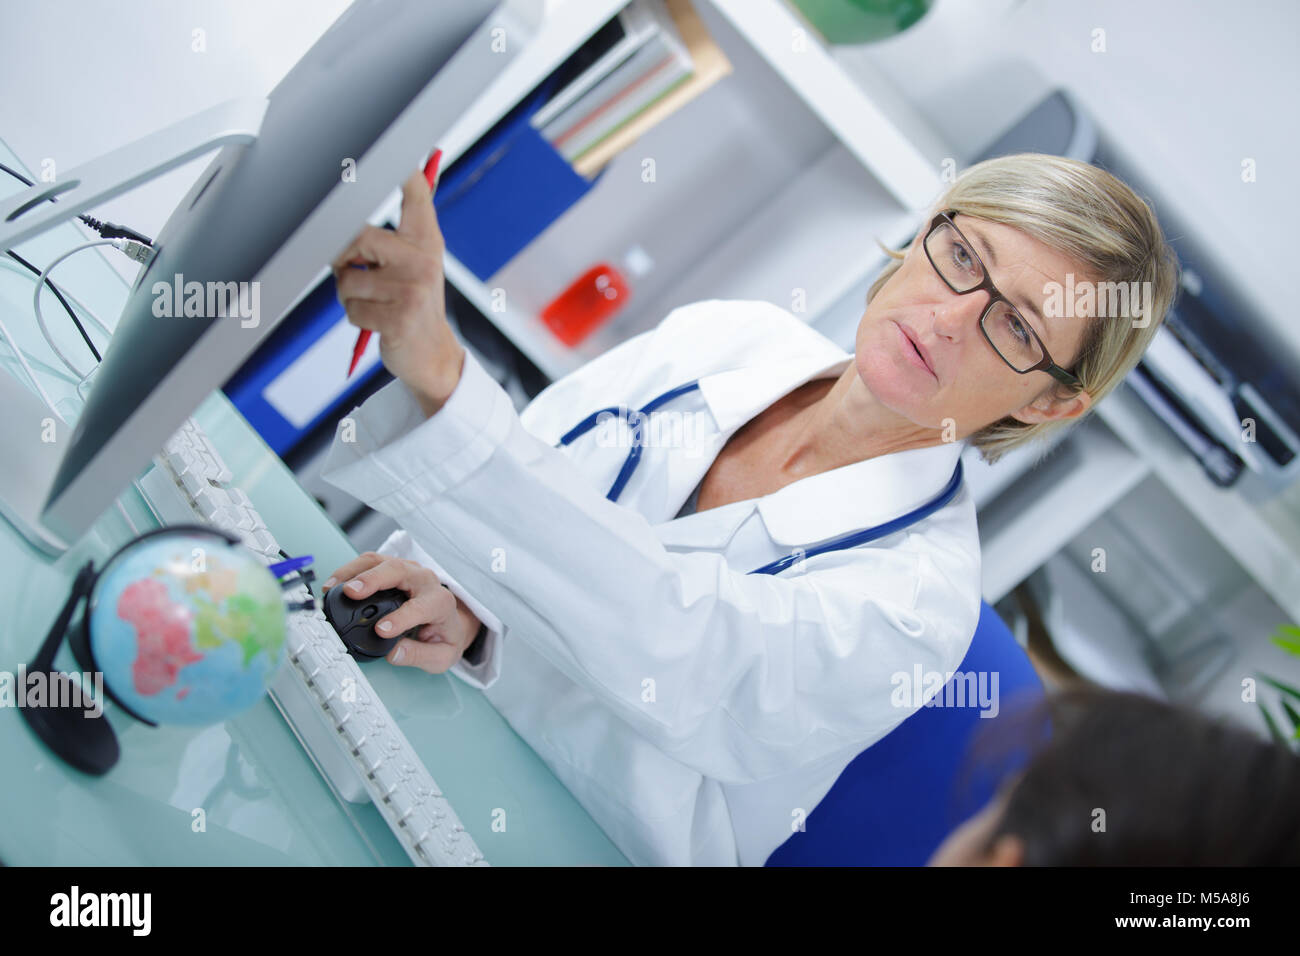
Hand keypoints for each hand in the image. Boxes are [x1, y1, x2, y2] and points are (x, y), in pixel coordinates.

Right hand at [323, 552, 482, 673]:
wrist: (448, 621)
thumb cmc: (443, 637)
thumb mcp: (441, 656)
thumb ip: (419, 656)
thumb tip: (394, 653)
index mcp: (440, 602)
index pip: (421, 606)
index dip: (401, 618)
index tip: (381, 630)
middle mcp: (424, 580)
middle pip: (399, 570)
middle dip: (373, 579)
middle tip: (351, 592)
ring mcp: (407, 570)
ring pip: (380, 561)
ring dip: (355, 572)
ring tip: (334, 587)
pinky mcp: (392, 567)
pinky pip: (369, 562)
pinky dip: (350, 571)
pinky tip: (335, 583)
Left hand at [330, 167, 464, 416]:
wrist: (433, 355)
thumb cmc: (413, 305)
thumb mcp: (415, 266)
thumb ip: (392, 238)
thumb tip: (345, 205)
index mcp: (426, 241)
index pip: (415, 194)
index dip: (403, 169)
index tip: (396, 150)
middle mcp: (423, 260)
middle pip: (358, 237)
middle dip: (343, 257)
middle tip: (353, 272)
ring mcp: (412, 288)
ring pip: (348, 278)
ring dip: (348, 295)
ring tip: (373, 304)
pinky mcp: (399, 316)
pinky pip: (352, 307)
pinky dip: (356, 318)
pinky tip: (378, 323)